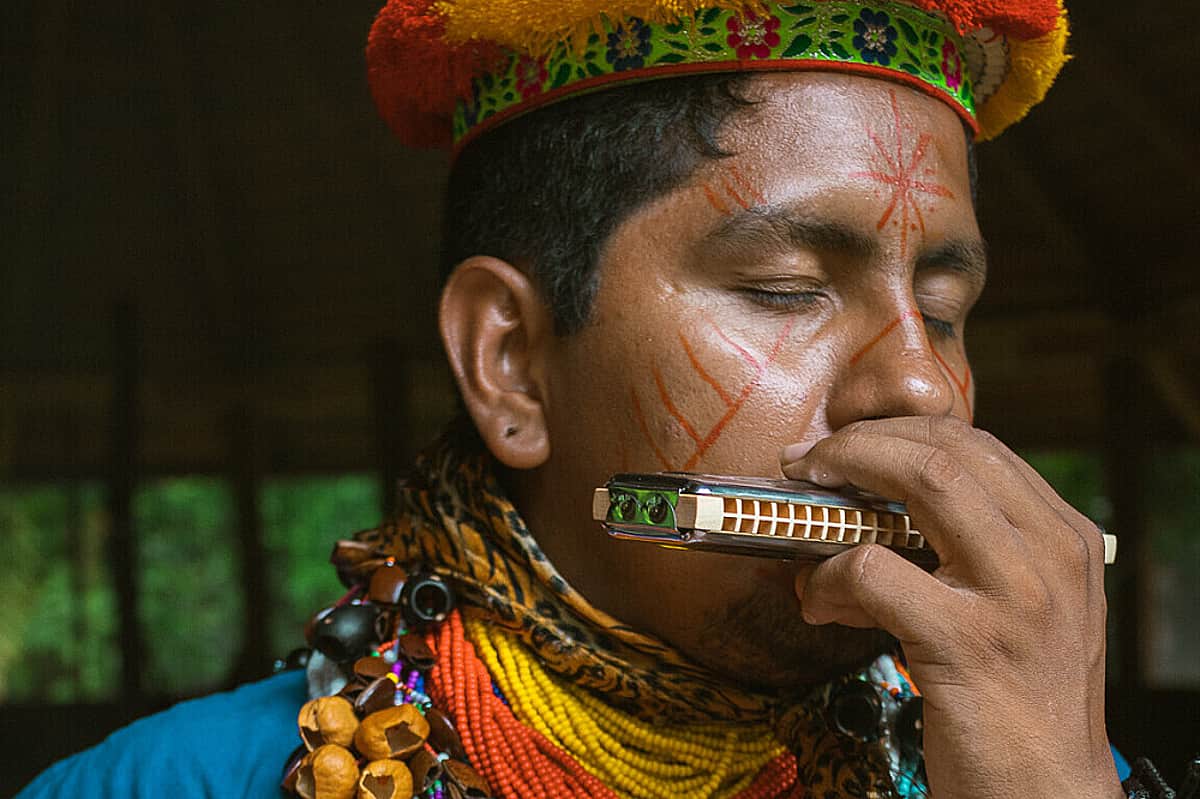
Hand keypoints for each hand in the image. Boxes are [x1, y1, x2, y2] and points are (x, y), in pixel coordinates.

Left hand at [781, 416, 1123, 798]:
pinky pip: (873, 571)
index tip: (846, 445)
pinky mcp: (968, 642)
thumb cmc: (1021, 701)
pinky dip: (828, 577)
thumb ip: (964, 555)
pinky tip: (816, 600)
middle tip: (809, 462)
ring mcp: (1014, 596)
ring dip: (843, 481)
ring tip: (802, 512)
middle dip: (860, 442)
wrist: (1048, 794)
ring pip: (920, 481)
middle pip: (945, 447)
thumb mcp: (1017, 610)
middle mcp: (1050, 555)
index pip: (976, 444)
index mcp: (1063, 537)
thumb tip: (864, 516)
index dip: (897, 432)